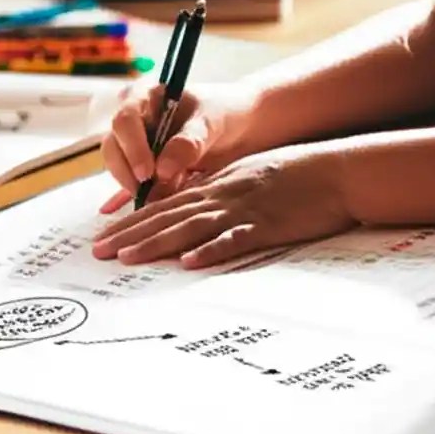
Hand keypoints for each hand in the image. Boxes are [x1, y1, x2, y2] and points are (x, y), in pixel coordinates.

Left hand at [92, 147, 354, 268]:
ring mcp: (243, 210)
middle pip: (168, 215)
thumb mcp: (248, 177)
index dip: (133, 220)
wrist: (336, 170)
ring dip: (157, 243)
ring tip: (128, 258)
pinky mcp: (267, 225)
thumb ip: (219, 192)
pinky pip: (234, 240)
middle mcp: (222, 194)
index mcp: (216, 184)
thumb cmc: (295, 175)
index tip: (106, 236)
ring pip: (190, 226)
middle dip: (130, 234)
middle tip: (98, 252)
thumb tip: (191, 211)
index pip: (165, 203)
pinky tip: (189, 263)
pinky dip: (211, 250)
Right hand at [100, 82, 259, 212]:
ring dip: (133, 186)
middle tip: (147, 191)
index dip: (132, 147)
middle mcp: (135, 120)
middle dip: (126, 171)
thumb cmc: (226, 113)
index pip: (125, 120)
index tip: (149, 172)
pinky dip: (138, 197)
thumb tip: (162, 170)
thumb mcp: (212, 122)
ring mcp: (137, 145)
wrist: (243, 127)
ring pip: (119, 167)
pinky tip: (140, 209)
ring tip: (157, 200)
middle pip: (113, 146)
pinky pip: (132, 183)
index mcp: (146, 97)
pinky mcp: (145, 168)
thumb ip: (189, 142)